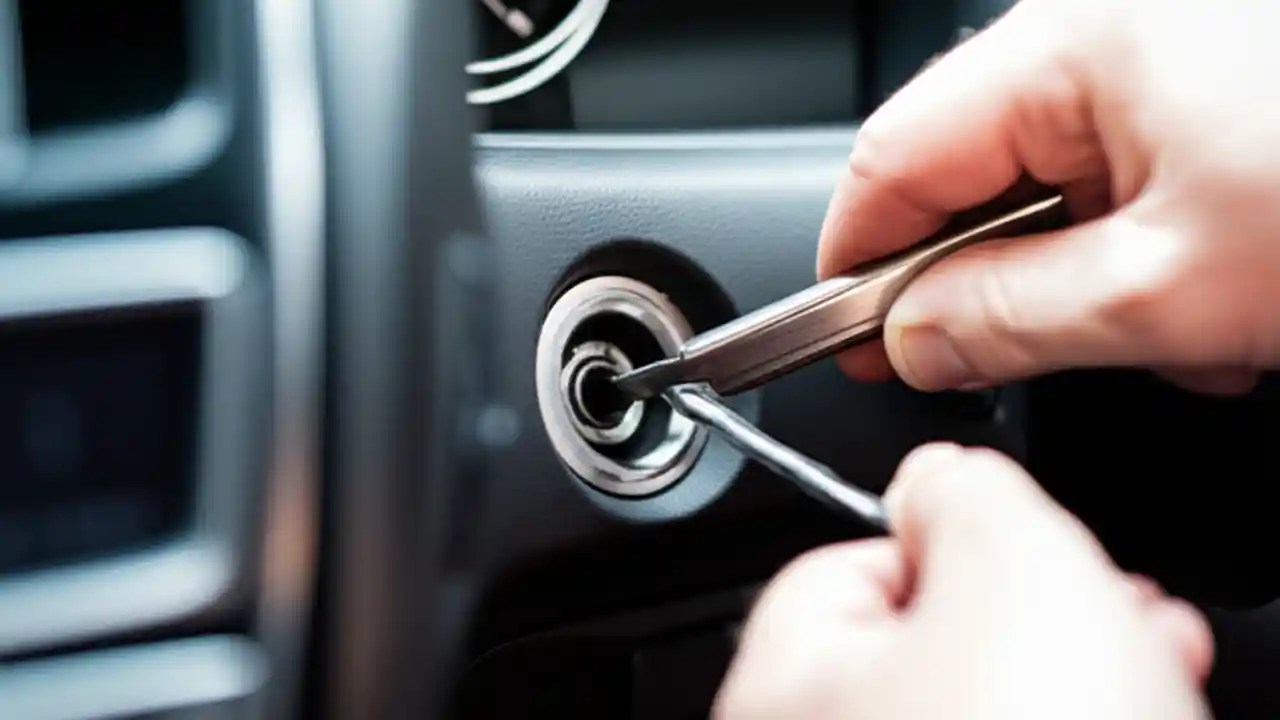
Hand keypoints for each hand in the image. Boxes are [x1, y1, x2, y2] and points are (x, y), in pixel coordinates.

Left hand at [712, 443, 1213, 719]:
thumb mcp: (1014, 568)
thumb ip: (967, 497)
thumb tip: (941, 478)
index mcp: (788, 688)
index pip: (843, 567)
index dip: (949, 539)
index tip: (1020, 539)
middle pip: (927, 650)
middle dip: (1042, 612)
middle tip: (1115, 604)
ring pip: (987, 711)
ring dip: (1080, 673)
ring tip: (1155, 663)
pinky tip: (1145, 711)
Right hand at [817, 0, 1279, 393]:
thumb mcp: (1164, 292)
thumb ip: (1007, 320)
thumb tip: (910, 340)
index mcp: (1070, 40)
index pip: (892, 158)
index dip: (856, 264)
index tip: (854, 345)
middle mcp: (1101, 21)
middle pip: (965, 173)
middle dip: (991, 282)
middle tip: (1009, 359)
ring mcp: (1154, 42)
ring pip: (1046, 184)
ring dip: (1080, 276)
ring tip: (1167, 329)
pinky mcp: (1197, 76)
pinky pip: (1115, 166)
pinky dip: (1136, 242)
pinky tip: (1198, 284)